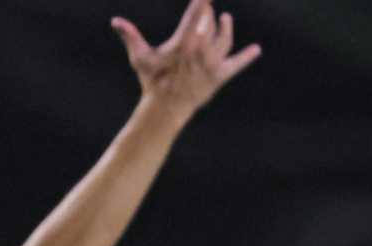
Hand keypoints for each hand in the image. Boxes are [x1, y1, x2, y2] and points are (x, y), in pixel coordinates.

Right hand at [112, 0, 259, 120]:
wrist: (165, 108)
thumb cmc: (152, 81)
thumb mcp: (140, 57)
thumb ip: (130, 36)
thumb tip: (115, 20)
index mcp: (184, 41)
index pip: (197, 12)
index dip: (203, 0)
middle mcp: (202, 49)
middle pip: (210, 22)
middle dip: (208, 13)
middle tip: (206, 8)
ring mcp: (213, 62)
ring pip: (225, 38)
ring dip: (226, 27)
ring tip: (226, 19)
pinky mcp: (220, 76)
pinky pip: (236, 64)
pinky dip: (246, 57)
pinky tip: (256, 50)